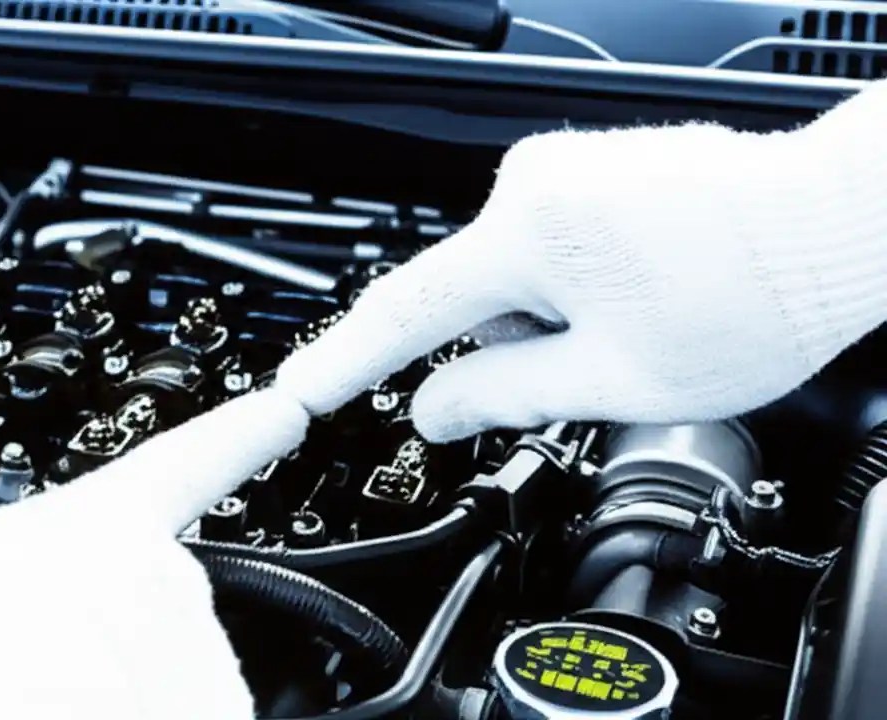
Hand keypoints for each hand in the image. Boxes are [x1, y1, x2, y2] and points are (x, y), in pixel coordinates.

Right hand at [0, 388, 308, 719]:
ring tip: (31, 709)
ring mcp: (198, 660)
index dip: (247, 433)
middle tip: (34, 679)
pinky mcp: (214, 715)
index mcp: (107, 520)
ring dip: (121, 705)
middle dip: (114, 652)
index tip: (287, 412)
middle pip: (162, 618)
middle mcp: (172, 581)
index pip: (198, 458)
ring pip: (168, 692)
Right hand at [276, 97, 886, 440]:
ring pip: (517, 279)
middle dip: (511, 350)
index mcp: (527, 232)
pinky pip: (553, 249)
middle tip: (591, 375)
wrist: (842, 225)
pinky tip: (646, 301)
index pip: (406, 311)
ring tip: (641, 330)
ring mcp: (567, 172)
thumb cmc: (755, 291)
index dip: (347, 362)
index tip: (301, 389)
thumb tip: (437, 408)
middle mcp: (535, 183)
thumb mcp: (615, 378)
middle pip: (473, 299)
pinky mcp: (596, 175)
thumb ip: (505, 395)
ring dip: (554, 322)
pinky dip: (578, 291)